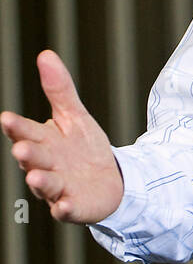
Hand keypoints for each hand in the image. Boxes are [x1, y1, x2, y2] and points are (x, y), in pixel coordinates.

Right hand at [0, 49, 124, 223]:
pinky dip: (65, 208)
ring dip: (41, 182)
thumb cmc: (84, 147)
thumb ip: (59, 89)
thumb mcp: (74, 115)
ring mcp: (58, 188)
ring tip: (36, 178)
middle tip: (22, 149)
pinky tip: (65, 206)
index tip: (7, 118)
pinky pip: (67, 210)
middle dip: (27, 154)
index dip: (17, 127)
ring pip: (46, 185)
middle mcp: (46, 166)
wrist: (111, 179)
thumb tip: (46, 54)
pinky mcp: (74, 206)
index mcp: (42, 141)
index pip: (26, 131)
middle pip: (34, 159)